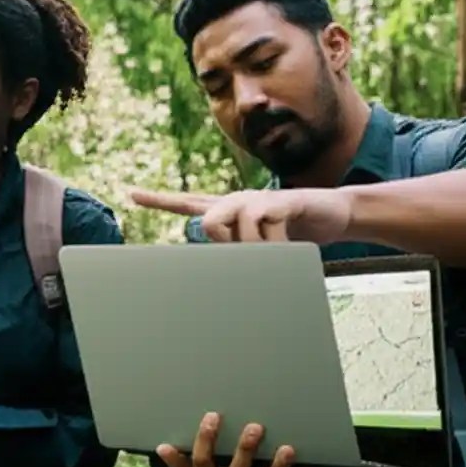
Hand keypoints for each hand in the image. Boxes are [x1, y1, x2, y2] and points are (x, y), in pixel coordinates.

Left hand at [130, 188, 352, 244]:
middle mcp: (239, 201)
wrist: (333, 213)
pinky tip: (287, 247)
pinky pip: (265, 224)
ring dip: (254, 249)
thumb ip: (238, 254)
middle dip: (221, 244)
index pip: (188, 203)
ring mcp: (258, 199)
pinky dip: (274, 245)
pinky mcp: (281, 201)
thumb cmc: (293, 231)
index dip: (160, 200)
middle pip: (207, 221)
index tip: (132, 194)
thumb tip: (219, 272)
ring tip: (274, 254)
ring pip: (235, 225)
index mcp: (230, 210)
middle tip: (248, 253)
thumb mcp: (261, 247)